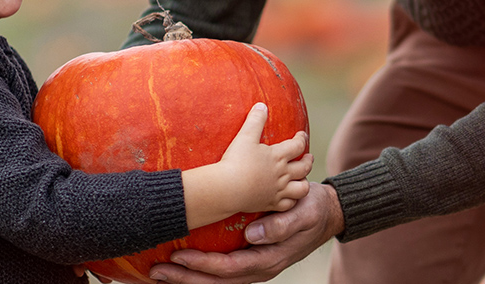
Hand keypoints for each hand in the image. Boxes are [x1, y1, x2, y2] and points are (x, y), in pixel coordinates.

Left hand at [152, 181, 342, 282]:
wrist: (328, 212)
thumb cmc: (314, 208)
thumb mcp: (304, 213)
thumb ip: (282, 225)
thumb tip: (252, 236)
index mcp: (269, 259)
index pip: (229, 268)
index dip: (202, 265)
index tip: (178, 255)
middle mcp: (259, 268)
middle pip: (217, 281)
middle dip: (185, 278)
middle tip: (156, 271)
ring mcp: (254, 267)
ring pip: (216, 280)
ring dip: (187, 278)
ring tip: (160, 273)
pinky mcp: (250, 259)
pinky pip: (221, 272)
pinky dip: (199, 272)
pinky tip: (181, 265)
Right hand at [181, 103, 312, 227]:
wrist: (226, 188)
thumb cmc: (235, 161)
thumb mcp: (245, 136)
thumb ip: (255, 120)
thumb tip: (262, 105)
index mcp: (278, 156)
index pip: (298, 145)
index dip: (302, 138)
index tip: (302, 135)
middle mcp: (283, 174)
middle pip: (304, 167)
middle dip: (308, 160)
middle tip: (308, 157)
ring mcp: (278, 190)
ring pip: (302, 188)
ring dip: (304, 182)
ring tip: (302, 178)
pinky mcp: (271, 204)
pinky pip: (289, 205)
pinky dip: (292, 201)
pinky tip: (289, 198)